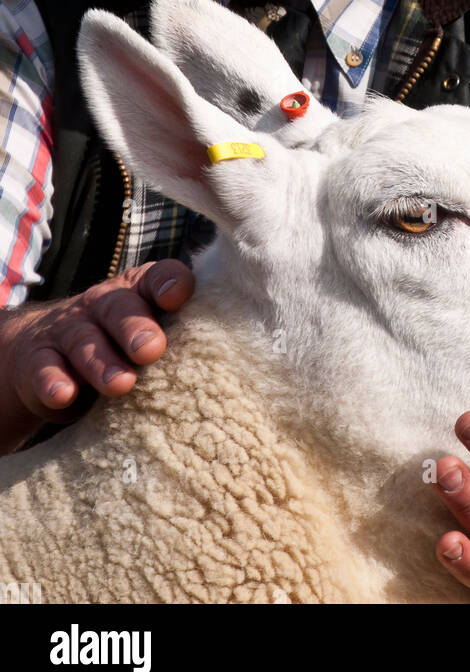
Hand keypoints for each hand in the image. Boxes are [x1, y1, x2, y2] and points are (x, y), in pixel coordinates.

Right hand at [0, 260, 193, 427]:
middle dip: (136, 327)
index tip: (178, 297)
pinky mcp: (38, 360)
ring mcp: (68, 329)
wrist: (43, 353)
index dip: (169, 282)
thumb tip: (230, 358)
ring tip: (121, 384)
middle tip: (151, 350)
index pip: (156, 277)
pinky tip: (64, 393)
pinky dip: (54, 381)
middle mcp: (103, 304)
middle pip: (119, 307)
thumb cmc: (116, 343)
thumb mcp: (146, 333)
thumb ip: (178, 335)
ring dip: (101, 361)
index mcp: (137, 292)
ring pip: (84, 340)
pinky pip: (45, 368)